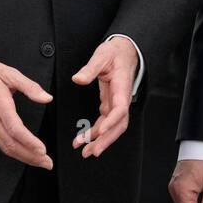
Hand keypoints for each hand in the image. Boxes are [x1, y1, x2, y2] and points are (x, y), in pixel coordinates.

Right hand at [0, 58, 53, 168]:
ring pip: (6, 147)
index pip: (15, 129)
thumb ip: (30, 86)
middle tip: (47, 163)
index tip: (42, 150)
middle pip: (11, 144)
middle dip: (31, 156)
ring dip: (24, 157)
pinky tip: (24, 154)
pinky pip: (1, 143)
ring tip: (40, 161)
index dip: (29, 142)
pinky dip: (14, 152)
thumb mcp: (10, 73)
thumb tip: (46, 98)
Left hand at [70, 36, 137, 157]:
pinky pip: (105, 122)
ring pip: (112, 127)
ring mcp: (116, 103)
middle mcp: (121, 98)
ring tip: (84, 151)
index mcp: (121, 87)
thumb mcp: (101, 55)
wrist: (124, 51)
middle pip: (119, 124)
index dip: (111, 121)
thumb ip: (90, 68)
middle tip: (91, 151)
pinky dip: (95, 132)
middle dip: (106, 139)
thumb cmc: (114, 53)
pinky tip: (84, 139)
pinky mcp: (110, 104)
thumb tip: (78, 79)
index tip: (100, 131)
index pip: (120, 108)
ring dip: (100, 140)